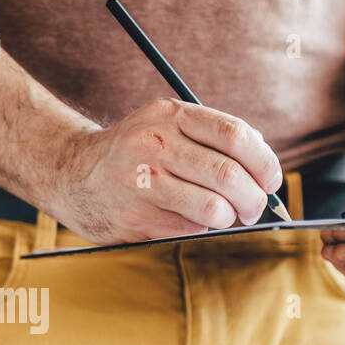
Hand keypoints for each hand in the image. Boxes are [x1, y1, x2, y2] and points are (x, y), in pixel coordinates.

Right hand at [49, 98, 282, 243]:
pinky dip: (200, 227)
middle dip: (253, 198)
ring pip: (213, 207)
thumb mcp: (165, 126)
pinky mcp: (136, 216)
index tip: (271, 180)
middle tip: (255, 208)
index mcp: (170, 116)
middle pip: (228, 174)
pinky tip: (187, 218)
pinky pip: (189, 228)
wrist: (72, 174)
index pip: (235, 136)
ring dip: (229, 217)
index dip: (264, 162)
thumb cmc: (134, 153)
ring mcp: (144, 182)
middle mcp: (156, 145)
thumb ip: (210, 137)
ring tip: (225, 216)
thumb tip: (264, 167)